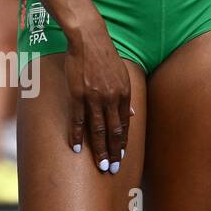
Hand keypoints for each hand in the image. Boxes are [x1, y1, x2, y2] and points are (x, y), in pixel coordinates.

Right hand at [64, 22, 131, 173]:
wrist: (90, 41)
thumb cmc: (106, 58)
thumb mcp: (123, 75)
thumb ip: (126, 97)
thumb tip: (133, 114)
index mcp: (124, 94)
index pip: (124, 125)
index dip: (122, 143)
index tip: (122, 157)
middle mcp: (111, 98)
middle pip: (113, 131)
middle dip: (113, 152)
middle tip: (113, 169)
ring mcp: (94, 98)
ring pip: (97, 130)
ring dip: (99, 149)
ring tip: (100, 165)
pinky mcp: (78, 95)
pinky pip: (78, 120)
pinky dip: (77, 136)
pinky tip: (76, 148)